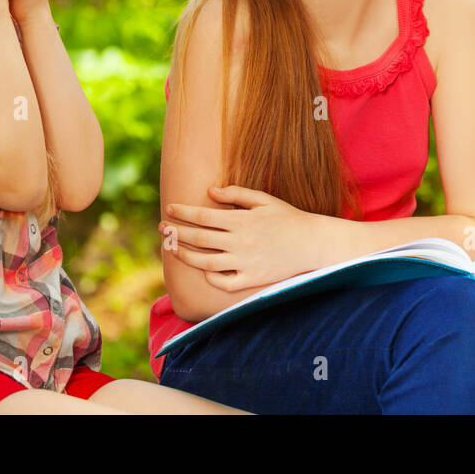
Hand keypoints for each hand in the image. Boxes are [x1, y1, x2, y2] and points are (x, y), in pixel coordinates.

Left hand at [160, 185, 326, 290]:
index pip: (203, 216)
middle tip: (162, 228)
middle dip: (176, 232)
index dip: (182, 212)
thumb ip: (236, 194)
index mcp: (242, 220)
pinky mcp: (251, 278)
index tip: (168, 209)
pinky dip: (210, 277)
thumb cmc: (288, 218)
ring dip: (183, 255)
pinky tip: (203, 269)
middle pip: (198, 238)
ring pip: (204, 262)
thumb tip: (210, 191)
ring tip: (171, 248)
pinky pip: (223, 282)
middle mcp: (240, 242)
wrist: (312, 243)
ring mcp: (245, 262)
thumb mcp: (264, 199)